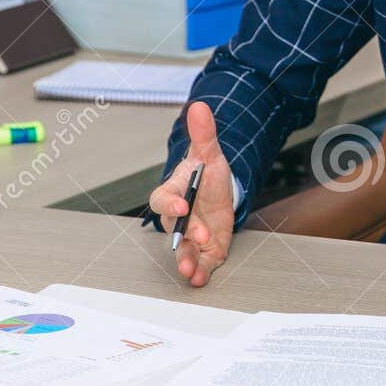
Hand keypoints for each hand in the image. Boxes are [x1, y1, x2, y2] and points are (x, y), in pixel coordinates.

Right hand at [147, 101, 233, 287]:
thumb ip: (204, 135)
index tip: (182, 205)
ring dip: (186, 261)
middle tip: (197, 236)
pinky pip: (200, 263)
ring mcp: (191, 235)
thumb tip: (200, 106)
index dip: (171, 203)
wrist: (221, 192)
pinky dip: (200, 273)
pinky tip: (200, 279)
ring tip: (190, 270)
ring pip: (183, 251)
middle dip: (183, 236)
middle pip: (173, 230)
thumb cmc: (207, 174)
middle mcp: (178, 219)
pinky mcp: (206, 250)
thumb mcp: (210, 154)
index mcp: (173, 194)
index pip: (163, 199)